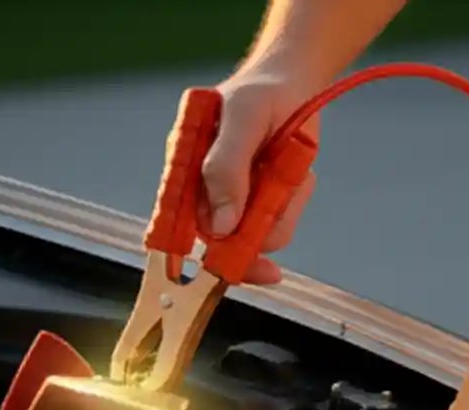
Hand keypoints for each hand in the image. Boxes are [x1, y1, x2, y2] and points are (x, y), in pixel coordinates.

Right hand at [197, 68, 320, 284]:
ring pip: (254, 238)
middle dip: (253, 230)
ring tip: (292, 168)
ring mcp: (233, 204)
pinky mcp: (260, 208)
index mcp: (182, 169)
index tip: (217, 266)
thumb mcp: (243, 117)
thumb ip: (226, 167)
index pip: (170, 223)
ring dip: (281, 208)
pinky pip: (277, 227)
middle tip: (281, 196)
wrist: (295, 85)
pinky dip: (293, 203)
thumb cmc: (260, 92)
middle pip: (217, 242)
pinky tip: (297, 174)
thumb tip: (221, 226)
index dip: (185, 255)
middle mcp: (202, 193)